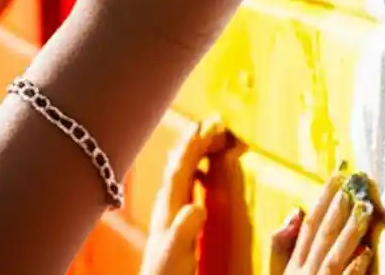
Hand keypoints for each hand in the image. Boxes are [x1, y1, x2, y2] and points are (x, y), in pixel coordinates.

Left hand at [138, 119, 228, 274]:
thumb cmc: (167, 274)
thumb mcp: (177, 253)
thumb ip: (185, 229)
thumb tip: (197, 206)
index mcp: (168, 207)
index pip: (181, 167)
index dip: (194, 144)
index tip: (210, 125)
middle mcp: (166, 205)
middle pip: (180, 164)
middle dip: (197, 143)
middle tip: (218, 126)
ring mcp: (169, 212)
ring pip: (182, 173)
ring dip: (196, 154)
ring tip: (212, 142)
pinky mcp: (174, 221)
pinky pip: (186, 187)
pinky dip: (197, 173)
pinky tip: (204, 176)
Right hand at [273, 174, 374, 274]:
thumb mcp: (280, 272)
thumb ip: (281, 246)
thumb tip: (296, 211)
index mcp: (294, 265)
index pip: (309, 226)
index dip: (323, 200)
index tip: (337, 177)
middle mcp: (304, 273)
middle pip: (321, 236)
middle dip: (336, 209)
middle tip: (351, 185)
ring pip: (333, 256)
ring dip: (349, 233)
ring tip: (364, 211)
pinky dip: (354, 268)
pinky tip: (367, 252)